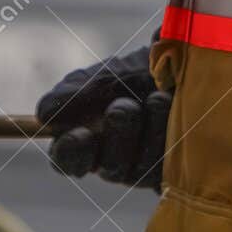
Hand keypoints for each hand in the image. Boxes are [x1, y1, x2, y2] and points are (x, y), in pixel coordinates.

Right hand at [35, 45, 171, 191]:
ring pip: (142, 166)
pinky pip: (171, 161)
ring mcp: (148, 166)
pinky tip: (172, 103)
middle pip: (108, 166)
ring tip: (157, 98)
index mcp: (88, 137)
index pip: (67, 159)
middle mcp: (116, 157)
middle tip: (124, 106)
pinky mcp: (177, 166)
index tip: (80, 133)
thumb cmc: (140, 71)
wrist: (189, 64)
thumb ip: (76, 91)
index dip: (70, 151)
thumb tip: (43, 113)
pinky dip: (171, 130)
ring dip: (148, 130)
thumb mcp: (107, 73)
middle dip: (117, 136)